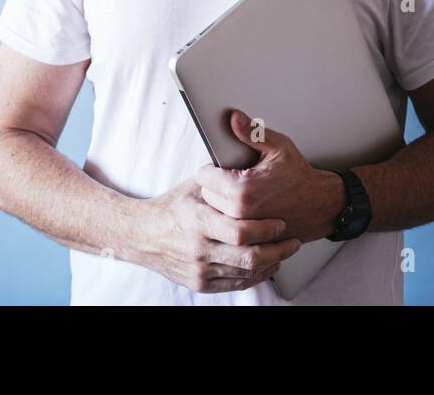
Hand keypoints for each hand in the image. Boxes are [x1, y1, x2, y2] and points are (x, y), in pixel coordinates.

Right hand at [129, 176, 301, 293]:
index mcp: (197, 220)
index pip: (241, 231)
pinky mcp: (200, 284)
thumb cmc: (173, 207)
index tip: (281, 222)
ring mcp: (198, 269)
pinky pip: (236, 284)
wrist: (143, 235)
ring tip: (283, 251)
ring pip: (246, 273)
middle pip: (249, 256)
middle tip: (290, 240)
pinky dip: (256, 275)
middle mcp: (198, 248)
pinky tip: (266, 264)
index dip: (266, 229)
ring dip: (271, 262)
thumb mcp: (194, 185)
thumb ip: (220, 175)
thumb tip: (244, 148)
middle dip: (277, 249)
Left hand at [195, 109, 345, 243]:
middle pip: (206, 195)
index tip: (221, 166)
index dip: (211, 168)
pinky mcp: (249, 240)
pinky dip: (231, 219)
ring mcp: (245, 230)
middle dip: (215, 185)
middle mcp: (240, 213)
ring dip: (221, 202)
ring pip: (214, 212)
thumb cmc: (299, 177)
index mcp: (243, 189)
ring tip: (238, 193)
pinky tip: (245, 209)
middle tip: (233, 178)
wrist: (320, 205)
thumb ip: (252, 133)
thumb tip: (234, 118)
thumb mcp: (278, 147)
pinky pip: (227, 227)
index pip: (203, 177)